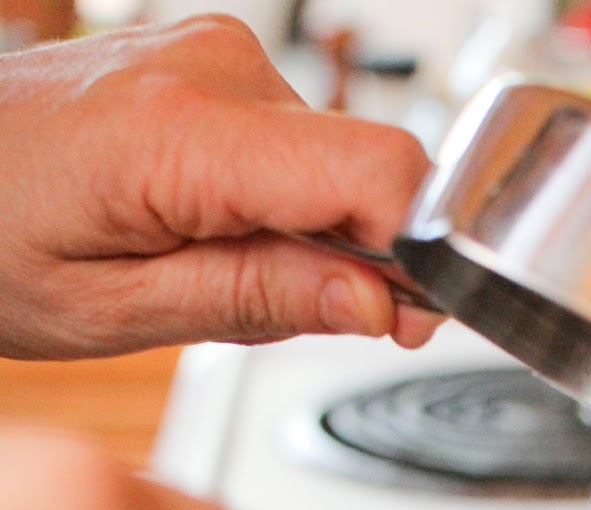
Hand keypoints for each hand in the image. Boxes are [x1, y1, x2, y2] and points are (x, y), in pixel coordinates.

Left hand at [0, 18, 438, 357]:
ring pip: (340, 167)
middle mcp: (215, 69)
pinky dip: (284, 208)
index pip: (378, 170)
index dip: (419, 255)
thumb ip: (257, 300)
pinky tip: (215, 232)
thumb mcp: (118, 311)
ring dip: (312, 240)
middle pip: (369, 173)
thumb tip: (377, 301)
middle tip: (277, 314)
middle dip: (357, 261)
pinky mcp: (220, 65)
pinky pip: (302, 148)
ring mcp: (220, 56)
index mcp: (185, 130)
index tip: (405, 320)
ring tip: (215, 267)